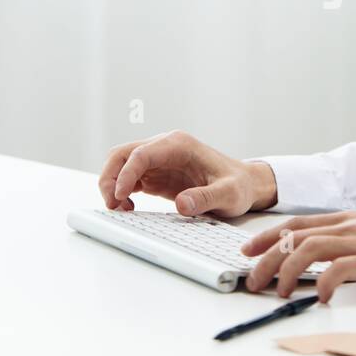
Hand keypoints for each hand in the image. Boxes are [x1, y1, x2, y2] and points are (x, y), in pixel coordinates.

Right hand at [97, 130, 278, 217]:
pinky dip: (121, 192)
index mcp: (179, 145)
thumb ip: (206, 198)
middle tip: (112, 205)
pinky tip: (128, 209)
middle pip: (122, 154)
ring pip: (120, 165)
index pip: (141, 153)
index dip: (125, 173)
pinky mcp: (156, 175)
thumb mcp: (229, 194)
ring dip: (112, 185)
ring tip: (120, 210)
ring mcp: (158, 160)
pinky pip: (129, 179)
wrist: (246, 185)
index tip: (119, 196)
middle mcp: (164, 148)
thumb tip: (182, 204)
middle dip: (110, 178)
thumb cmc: (239, 186)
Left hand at [240, 212, 355, 302]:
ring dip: (286, 271)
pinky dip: (322, 284)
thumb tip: (319, 267)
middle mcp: (352, 226)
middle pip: (295, 236)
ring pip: (309, 249)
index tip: (249, 251)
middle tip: (252, 279)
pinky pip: (339, 269)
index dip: (269, 236)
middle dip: (266, 257)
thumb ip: (347, 248)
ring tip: (278, 292)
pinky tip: (319, 298)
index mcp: (349, 219)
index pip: (297, 224)